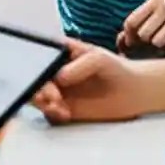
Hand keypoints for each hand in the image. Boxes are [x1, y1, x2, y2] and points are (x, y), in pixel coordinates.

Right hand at [32, 39, 146, 123]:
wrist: (132, 92)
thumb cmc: (116, 69)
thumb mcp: (99, 59)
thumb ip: (80, 65)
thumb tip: (59, 77)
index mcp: (60, 52)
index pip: (37, 53)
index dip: (32, 62)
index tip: (39, 73)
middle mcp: (55, 70)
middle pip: (33, 76)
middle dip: (37, 87)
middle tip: (51, 95)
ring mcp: (58, 89)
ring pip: (37, 95)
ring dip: (42, 101)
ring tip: (57, 105)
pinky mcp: (63, 107)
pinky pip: (49, 111)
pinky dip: (53, 113)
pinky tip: (65, 113)